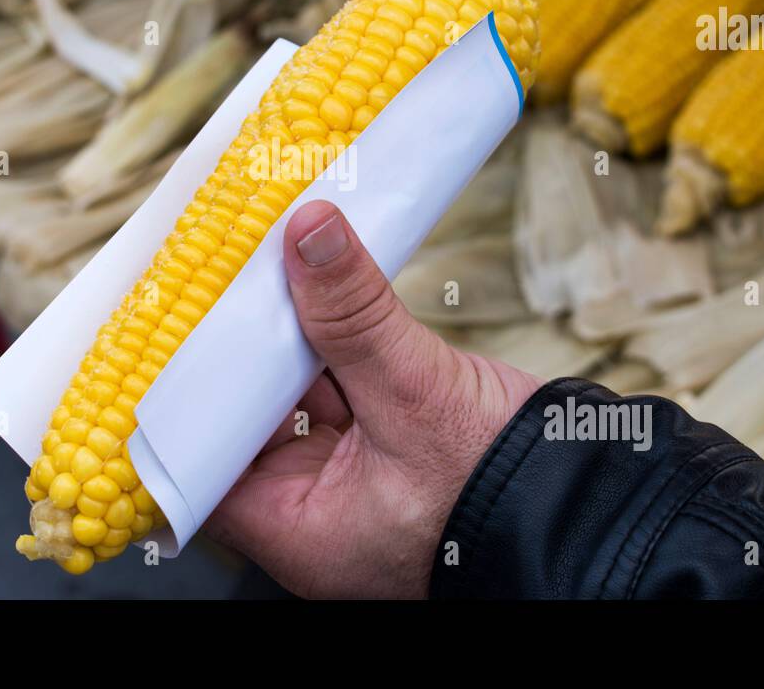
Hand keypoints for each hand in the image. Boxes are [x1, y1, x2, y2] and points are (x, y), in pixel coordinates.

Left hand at [205, 200, 542, 598]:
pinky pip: (334, 380)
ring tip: (259, 262)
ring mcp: (348, 472)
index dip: (181, 393)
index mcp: (297, 530)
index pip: (201, 460)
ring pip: (289, 390)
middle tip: (212, 273)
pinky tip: (315, 281)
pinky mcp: (382, 437)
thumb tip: (308, 232)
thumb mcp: (417, 395)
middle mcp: (312, 507)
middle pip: (241, 416)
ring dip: (282, 331)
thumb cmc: (506, 490)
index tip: (167, 324)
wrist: (597, 506)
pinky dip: (326, 335)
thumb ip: (355, 316)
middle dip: (233, 346)